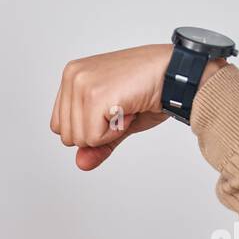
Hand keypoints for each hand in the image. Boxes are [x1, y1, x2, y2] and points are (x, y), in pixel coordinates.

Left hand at [49, 43, 225, 169]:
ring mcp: (82, 84)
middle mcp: (73, 76)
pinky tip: (129, 109)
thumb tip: (80, 164)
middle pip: (67, 136)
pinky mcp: (94, 96)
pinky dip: (115, 132)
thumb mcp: (117, 122)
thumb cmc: (151, 90)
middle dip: (98, 133)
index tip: (113, 109)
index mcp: (73, 76)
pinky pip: (94, 138)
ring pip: (79, 139)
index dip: (89, 129)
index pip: (60, 126)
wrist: (178, 75)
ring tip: (125, 107)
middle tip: (122, 108)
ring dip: (109, 132)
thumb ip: (95, 143)